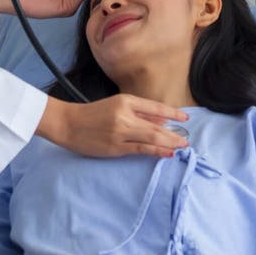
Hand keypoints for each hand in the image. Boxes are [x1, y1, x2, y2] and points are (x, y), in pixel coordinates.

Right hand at [39, 94, 190, 157]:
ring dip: (169, 143)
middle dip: (174, 134)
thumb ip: (138, 112)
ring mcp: (120, 132)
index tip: (185, 119)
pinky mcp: (115, 147)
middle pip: (156, 126)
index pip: (155, 107)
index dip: (172, 113)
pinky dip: (156, 151)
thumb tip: (162, 120)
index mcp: (125, 101)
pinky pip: (140, 149)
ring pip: (151, 138)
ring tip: (182, 147)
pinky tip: (167, 153)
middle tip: (187, 140)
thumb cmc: (91, 114)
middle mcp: (124, 115)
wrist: (68, 123)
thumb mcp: (115, 106)